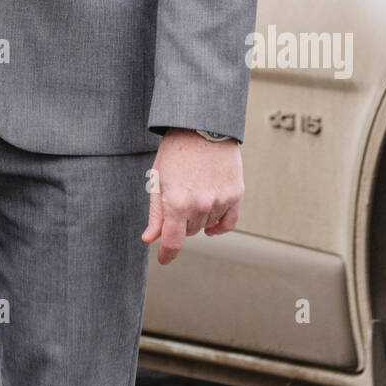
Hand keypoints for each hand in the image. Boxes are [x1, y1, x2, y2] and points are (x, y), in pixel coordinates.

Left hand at [141, 128, 242, 264]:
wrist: (202, 126)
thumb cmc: (176, 151)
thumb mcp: (158, 180)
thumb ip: (156, 213)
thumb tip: (150, 239)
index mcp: (176, 202)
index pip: (172, 242)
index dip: (167, 255)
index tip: (164, 259)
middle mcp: (200, 205)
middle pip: (189, 232)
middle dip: (181, 221)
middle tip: (179, 196)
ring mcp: (220, 201)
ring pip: (207, 226)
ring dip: (199, 218)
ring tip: (194, 192)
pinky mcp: (235, 194)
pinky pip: (229, 223)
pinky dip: (220, 225)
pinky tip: (212, 221)